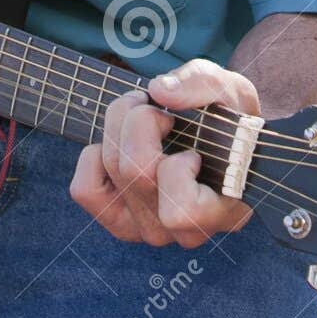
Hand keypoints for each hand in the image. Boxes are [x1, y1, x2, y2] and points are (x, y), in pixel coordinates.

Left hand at [70, 58, 259, 247]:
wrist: (219, 140)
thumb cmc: (229, 120)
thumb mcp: (230, 91)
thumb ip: (202, 85)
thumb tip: (160, 91)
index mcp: (221, 212)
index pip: (182, 211)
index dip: (179, 168)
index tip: (193, 150)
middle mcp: (183, 232)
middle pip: (136, 172)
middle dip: (143, 120)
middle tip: (161, 111)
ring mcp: (149, 229)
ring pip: (113, 168)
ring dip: (120, 126)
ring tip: (142, 116)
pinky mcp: (119, 220)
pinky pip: (86, 189)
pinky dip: (94, 157)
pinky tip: (120, 146)